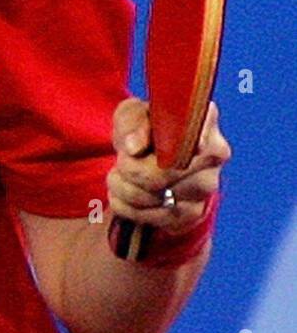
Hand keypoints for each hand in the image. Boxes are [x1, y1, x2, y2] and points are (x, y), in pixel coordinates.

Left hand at [107, 99, 230, 233]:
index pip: (194, 139)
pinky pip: (154, 218)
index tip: (139, 148)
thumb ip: (133, 124)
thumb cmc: (144, 127)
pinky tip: (123, 194)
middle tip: (121, 161)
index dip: (167, 149)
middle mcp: (214, 155)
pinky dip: (129, 208)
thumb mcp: (133, 114)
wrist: (152, 153)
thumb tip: (133, 148)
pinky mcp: (195, 213)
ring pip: (156, 200)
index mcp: (203, 122)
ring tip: (119, 176)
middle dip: (129, 170)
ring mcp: (207, 187)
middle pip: (162, 175)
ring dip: (125, 189)